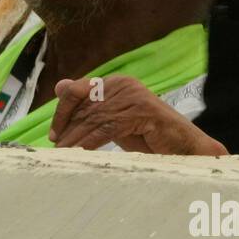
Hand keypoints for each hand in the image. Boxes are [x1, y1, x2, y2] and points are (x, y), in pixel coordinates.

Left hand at [49, 75, 226, 154]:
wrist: (184, 149)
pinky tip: (82, 153)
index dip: (62, 113)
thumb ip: (90, 107)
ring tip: (65, 156)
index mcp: (115, 82)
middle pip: (84, 107)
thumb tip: (59, 85)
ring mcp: (134, 95)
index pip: (77, 91)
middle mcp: (124, 84)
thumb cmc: (149, 137)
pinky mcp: (143, 110)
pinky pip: (109, 127)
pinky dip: (92, 142)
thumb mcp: (114, 121)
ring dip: (76, 140)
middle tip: (56, 151)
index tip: (54, 135)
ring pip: (94, 119)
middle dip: (68, 131)